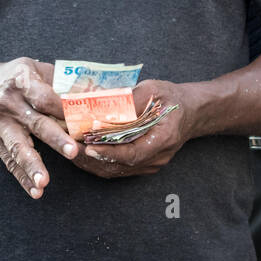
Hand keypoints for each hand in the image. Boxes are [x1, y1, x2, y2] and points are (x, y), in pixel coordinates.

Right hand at [0, 58, 79, 197]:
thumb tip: (97, 92)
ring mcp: (1, 125)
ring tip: (43, 182)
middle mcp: (10, 104)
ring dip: (32, 166)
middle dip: (55, 138)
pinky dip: (22, 178)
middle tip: (73, 152)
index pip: (45, 97)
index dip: (64, 108)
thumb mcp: (33, 68)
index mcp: (22, 81)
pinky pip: (10, 163)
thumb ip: (60, 81)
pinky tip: (35, 192)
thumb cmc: (14, 78)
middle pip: (35, 123)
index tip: (86, 119)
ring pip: (18, 147)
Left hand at [68, 79, 191, 178]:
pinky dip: (99, 162)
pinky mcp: (144, 166)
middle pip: (121, 165)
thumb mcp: (154, 89)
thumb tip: (105, 106)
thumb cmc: (171, 97)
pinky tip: (83, 153)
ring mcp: (151, 164)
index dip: (109, 152)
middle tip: (70, 147)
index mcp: (164, 138)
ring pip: (117, 171)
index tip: (88, 147)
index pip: (133, 153)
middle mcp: (158, 157)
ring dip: (92, 162)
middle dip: (93, 158)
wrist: (190, 111)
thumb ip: (131, 99)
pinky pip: (119, 169)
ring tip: (71, 150)